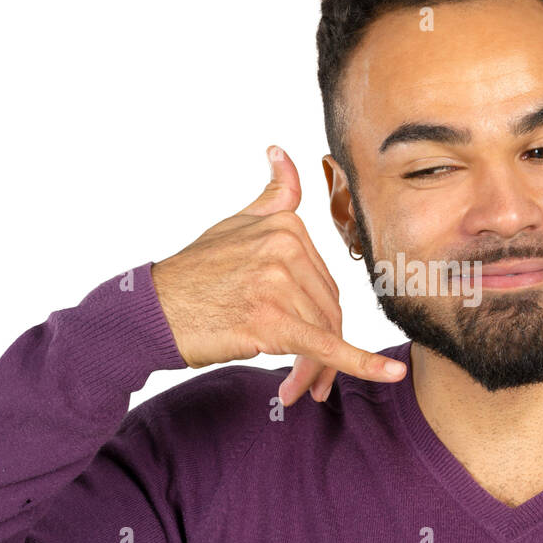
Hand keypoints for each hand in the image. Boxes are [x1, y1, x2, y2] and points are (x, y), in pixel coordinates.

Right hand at [151, 145, 404, 404]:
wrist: (152, 312)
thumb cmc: (193, 274)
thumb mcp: (235, 223)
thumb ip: (273, 195)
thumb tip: (282, 152)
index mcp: (286, 226)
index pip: (325, 281)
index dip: (319, 315)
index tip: (305, 338)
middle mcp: (286, 250)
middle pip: (329, 308)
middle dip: (321, 346)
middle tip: (308, 380)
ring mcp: (278, 285)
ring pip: (323, 334)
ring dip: (314, 370)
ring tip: (297, 391)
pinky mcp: (272, 323)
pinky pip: (327, 347)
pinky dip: (361, 364)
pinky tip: (389, 375)